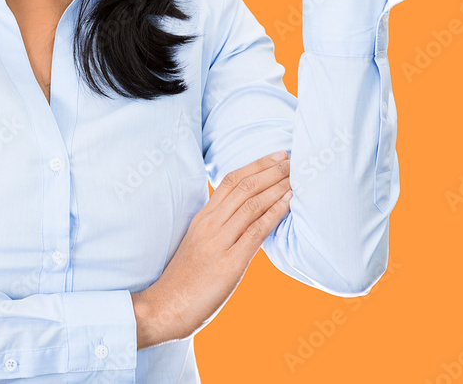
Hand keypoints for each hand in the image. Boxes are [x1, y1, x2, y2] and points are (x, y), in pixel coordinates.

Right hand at [131, 151, 291, 347]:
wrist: (167, 306)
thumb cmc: (185, 280)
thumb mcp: (199, 245)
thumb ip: (219, 229)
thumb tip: (246, 221)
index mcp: (202, 218)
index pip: (230, 181)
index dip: (255, 165)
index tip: (276, 156)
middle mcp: (210, 224)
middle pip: (243, 187)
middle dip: (270, 170)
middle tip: (292, 160)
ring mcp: (218, 241)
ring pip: (251, 204)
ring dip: (276, 187)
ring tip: (296, 177)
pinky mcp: (229, 262)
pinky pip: (255, 231)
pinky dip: (274, 213)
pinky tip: (289, 203)